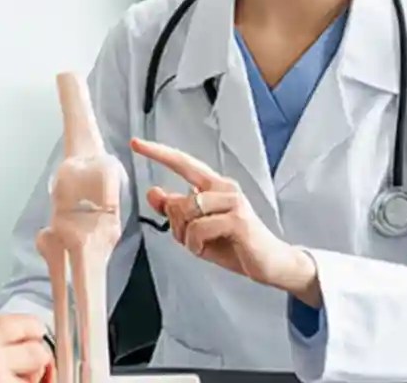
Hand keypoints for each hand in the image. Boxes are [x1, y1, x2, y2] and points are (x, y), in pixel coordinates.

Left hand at [130, 138, 320, 303]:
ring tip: (202, 245)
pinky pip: (198, 229)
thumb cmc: (236, 244)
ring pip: (186, 213)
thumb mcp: (198, 229)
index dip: (158, 153)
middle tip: (190, 241)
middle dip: (175, 226)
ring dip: (186, 237)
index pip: (182, 163)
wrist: (270, 263)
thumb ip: (176, 211)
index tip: (135, 143)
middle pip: (178, 199)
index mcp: (214, 186)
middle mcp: (224, 187)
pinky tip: (206, 250)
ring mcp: (233, 201)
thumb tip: (153, 192)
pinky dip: (195, 244)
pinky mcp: (238, 218)